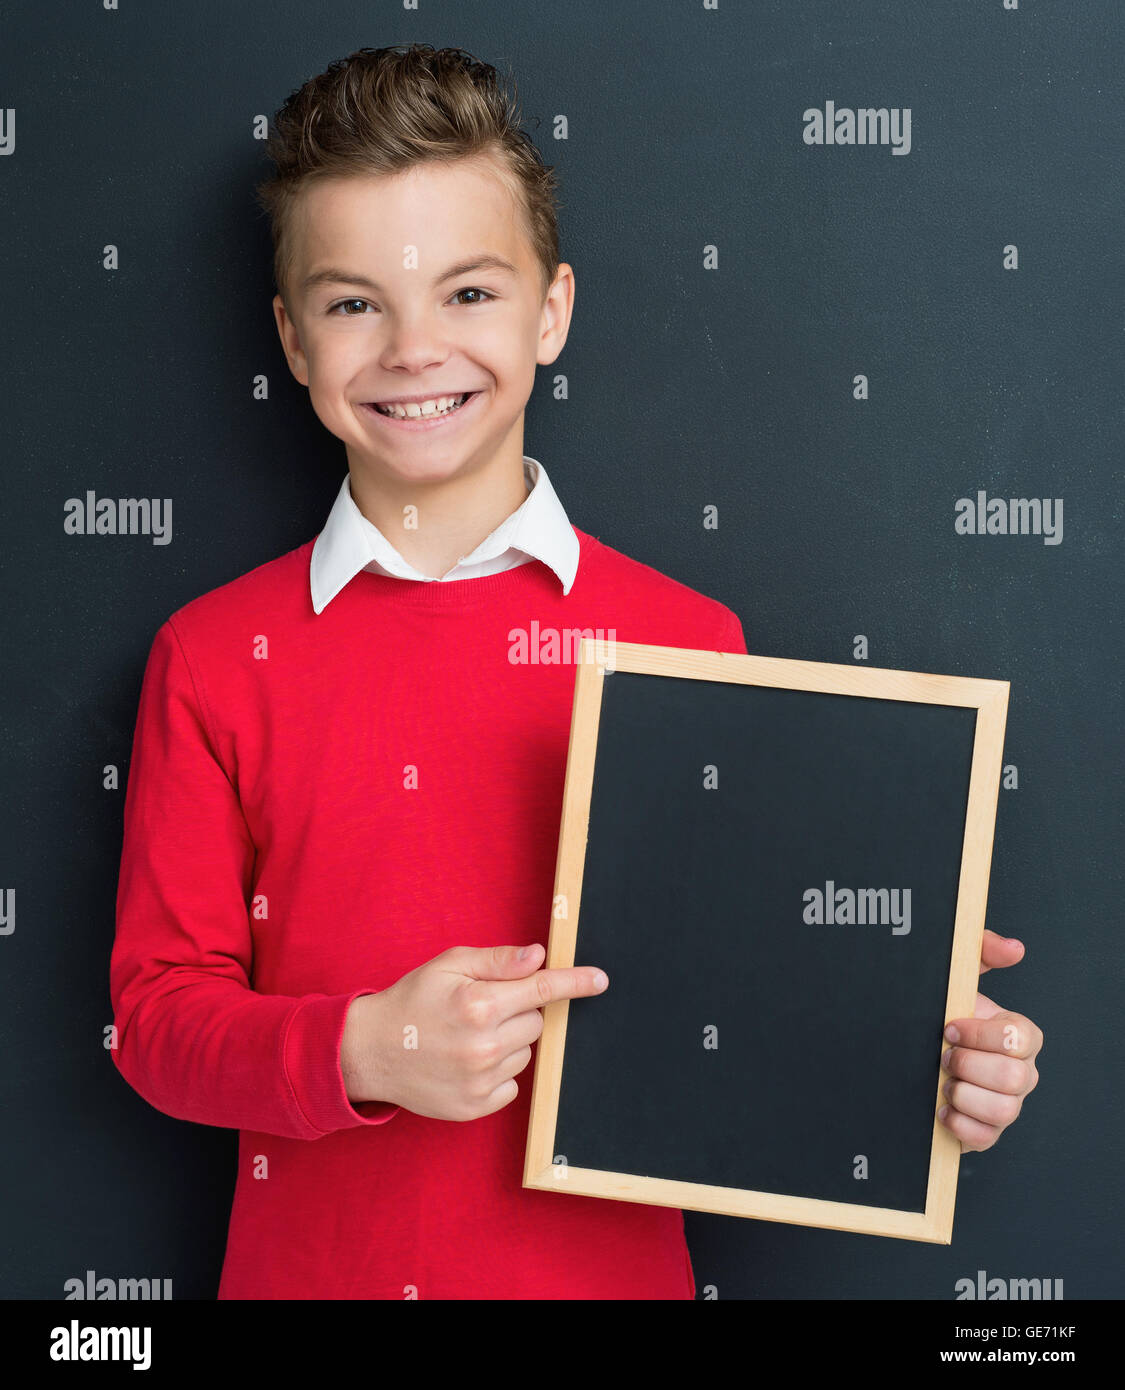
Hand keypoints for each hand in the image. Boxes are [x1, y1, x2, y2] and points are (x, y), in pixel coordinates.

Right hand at [341, 942, 607, 1120]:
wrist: (371, 1052)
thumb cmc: (412, 1001)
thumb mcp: (448, 965)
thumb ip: (497, 961)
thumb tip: (538, 957)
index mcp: (479, 1004)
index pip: (541, 990)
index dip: (575, 982)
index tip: (600, 980)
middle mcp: (484, 1044)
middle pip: (536, 1023)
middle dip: (519, 1012)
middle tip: (483, 1009)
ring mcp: (480, 1080)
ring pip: (525, 1053)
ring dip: (509, 1042)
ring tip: (469, 1037)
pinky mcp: (475, 1106)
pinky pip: (512, 1083)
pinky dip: (498, 1072)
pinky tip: (467, 1062)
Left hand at [939, 930, 1042, 1151]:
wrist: (917, 1054)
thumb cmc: (944, 1015)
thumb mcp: (958, 977)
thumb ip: (982, 951)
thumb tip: (1013, 948)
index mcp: (1019, 1036)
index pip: (1019, 1038)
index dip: (980, 1034)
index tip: (949, 1027)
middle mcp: (1022, 1073)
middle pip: (1014, 1077)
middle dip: (969, 1065)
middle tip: (944, 1056)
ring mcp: (1008, 1105)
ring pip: (1005, 1110)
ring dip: (963, 1094)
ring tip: (943, 1081)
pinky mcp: (988, 1133)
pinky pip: (985, 1137)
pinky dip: (958, 1123)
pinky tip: (940, 1107)